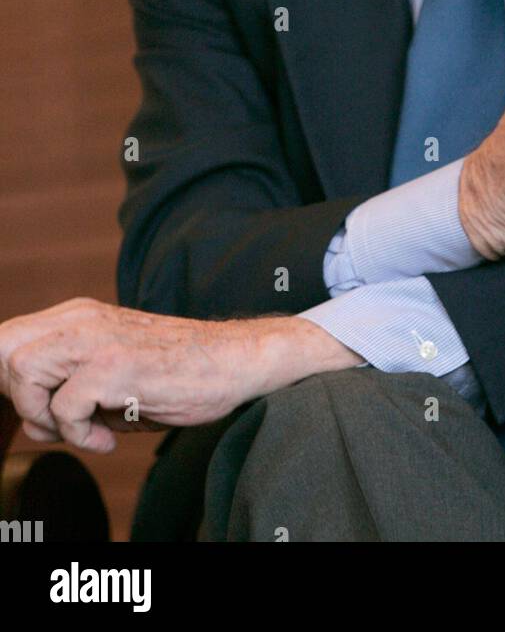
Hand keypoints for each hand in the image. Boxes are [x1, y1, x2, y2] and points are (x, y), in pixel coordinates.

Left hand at [0, 297, 297, 453]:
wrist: (233, 362)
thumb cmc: (175, 373)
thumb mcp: (109, 374)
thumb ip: (65, 387)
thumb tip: (29, 421)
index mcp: (78, 316)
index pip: (8, 337)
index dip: (5, 378)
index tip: (34, 410)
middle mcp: (82, 319)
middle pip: (5, 350)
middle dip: (18, 396)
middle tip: (54, 422)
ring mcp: (97, 338)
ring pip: (23, 371)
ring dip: (45, 415)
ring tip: (83, 428)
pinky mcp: (114, 365)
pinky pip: (63, 407)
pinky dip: (79, 434)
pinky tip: (109, 437)